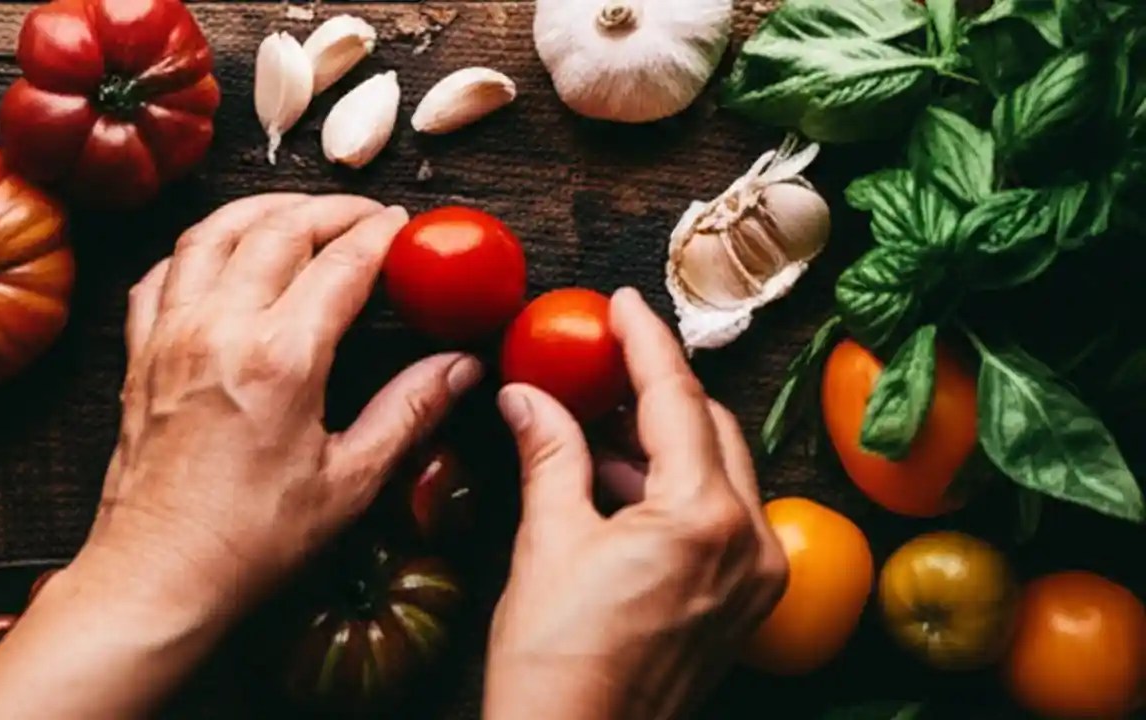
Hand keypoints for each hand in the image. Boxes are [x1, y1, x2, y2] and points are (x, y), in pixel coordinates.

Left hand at [0, 195, 482, 719]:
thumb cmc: (251, 542)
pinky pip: (163, 273)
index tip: (403, 226)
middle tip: (365, 215)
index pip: (341, 262)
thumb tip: (461, 369)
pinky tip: (220, 257)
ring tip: (299, 212)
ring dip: (261, 209)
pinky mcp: (141, 355)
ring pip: (211, 232)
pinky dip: (198, 249)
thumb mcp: (350, 482)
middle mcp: (220, 328)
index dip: (379, 234)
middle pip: (278, 228)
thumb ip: (409, 412)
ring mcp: (171, 335)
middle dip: (330, 208)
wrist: (156, 578)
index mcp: (280, 358)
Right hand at [483, 288, 787, 719]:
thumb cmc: (556, 663)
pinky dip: (673, 491)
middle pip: (710, 431)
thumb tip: (526, 396)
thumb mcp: (548, 541)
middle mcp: (750, 542)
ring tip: (594, 427)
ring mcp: (756, 578)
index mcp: (703, 518)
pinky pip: (718, 519)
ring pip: (718, 473)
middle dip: (656, 393)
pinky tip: (616, 484)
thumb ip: (550, 454)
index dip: (644, 342)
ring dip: (661, 444)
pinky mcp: (743, 605)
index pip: (676, 400)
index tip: (622, 303)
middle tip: (601, 365)